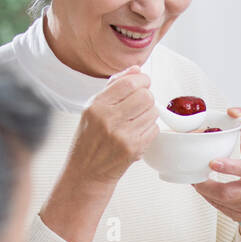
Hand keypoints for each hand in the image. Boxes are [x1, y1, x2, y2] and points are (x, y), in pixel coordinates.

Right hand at [64, 67, 158, 183]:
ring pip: (152, 112)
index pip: (128, 83)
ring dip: (150, 112)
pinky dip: (150, 128)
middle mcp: (109, 119)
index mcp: (97, 106)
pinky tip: (138, 131)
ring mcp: (122, 135)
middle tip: (142, 101)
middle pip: (145, 96)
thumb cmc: (89, 139)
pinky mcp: (133, 149)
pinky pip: (154, 129)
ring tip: (138, 118)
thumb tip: (136, 69)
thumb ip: (114, 86)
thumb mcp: (93, 109)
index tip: (144, 81)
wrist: (86, 172)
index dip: (142, 79)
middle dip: (148, 96)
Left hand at [195, 109, 240, 241]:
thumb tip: (234, 110)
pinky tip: (206, 190)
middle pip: (232, 193)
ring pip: (224, 203)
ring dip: (207, 192)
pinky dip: (211, 200)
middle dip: (209, 186)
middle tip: (196, 176)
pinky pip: (223, 210)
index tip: (213, 162)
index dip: (231, 168)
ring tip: (197, 181)